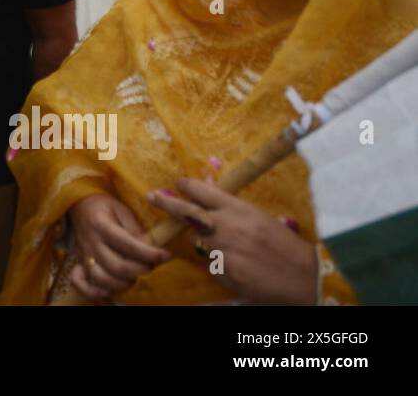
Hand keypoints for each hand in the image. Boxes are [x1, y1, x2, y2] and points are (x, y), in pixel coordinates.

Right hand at [67, 194, 171, 299]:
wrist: (80, 206)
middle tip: (152, 267)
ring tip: (135, 279)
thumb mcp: (122, 210)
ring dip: (122, 284)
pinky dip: (93, 291)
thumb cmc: (105, 207)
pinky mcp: (79, 263)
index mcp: (101, 225)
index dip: (149, 254)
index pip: (127, 244)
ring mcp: (83, 255)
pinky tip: (108, 292)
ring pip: (101, 278)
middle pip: (116, 266)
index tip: (166, 255)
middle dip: (139, 271)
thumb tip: (150, 248)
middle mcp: (91, 243)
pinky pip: (80, 283)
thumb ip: (135, 229)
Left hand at [147, 178, 317, 303]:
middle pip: (186, 211)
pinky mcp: (223, 272)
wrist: (306, 275)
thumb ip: (232, 209)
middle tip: (153, 196)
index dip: (187, 187)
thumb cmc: (285, 244)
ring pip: (200, 243)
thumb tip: (208, 199)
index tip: (179, 184)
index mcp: (237, 208)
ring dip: (211, 245)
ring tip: (239, 252)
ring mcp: (221, 249)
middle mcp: (224, 225)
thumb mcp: (259, 217)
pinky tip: (243, 268)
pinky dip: (222, 266)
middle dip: (167, 202)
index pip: (201, 190)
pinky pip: (213, 266)